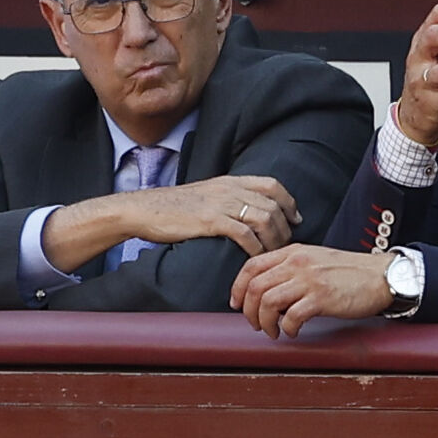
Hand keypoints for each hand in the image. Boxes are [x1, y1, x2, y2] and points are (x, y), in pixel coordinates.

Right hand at [118, 173, 300, 256]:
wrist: (144, 209)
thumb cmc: (170, 207)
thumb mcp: (203, 194)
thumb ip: (225, 198)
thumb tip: (242, 210)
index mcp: (229, 181)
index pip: (271, 185)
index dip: (288, 202)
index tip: (294, 219)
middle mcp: (229, 189)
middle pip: (273, 204)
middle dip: (285, 227)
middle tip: (285, 244)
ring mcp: (220, 204)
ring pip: (263, 219)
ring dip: (273, 239)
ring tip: (272, 254)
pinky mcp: (210, 221)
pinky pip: (244, 233)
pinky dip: (255, 247)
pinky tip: (254, 257)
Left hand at [230, 245, 396, 338]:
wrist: (382, 276)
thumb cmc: (348, 272)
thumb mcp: (314, 259)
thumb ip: (289, 268)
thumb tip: (263, 290)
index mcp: (293, 253)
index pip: (251, 267)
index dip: (237, 288)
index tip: (236, 304)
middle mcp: (298, 263)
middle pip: (255, 287)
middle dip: (248, 311)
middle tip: (255, 324)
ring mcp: (309, 280)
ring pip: (268, 302)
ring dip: (265, 322)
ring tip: (273, 331)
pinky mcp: (322, 297)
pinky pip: (291, 316)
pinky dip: (286, 328)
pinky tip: (293, 332)